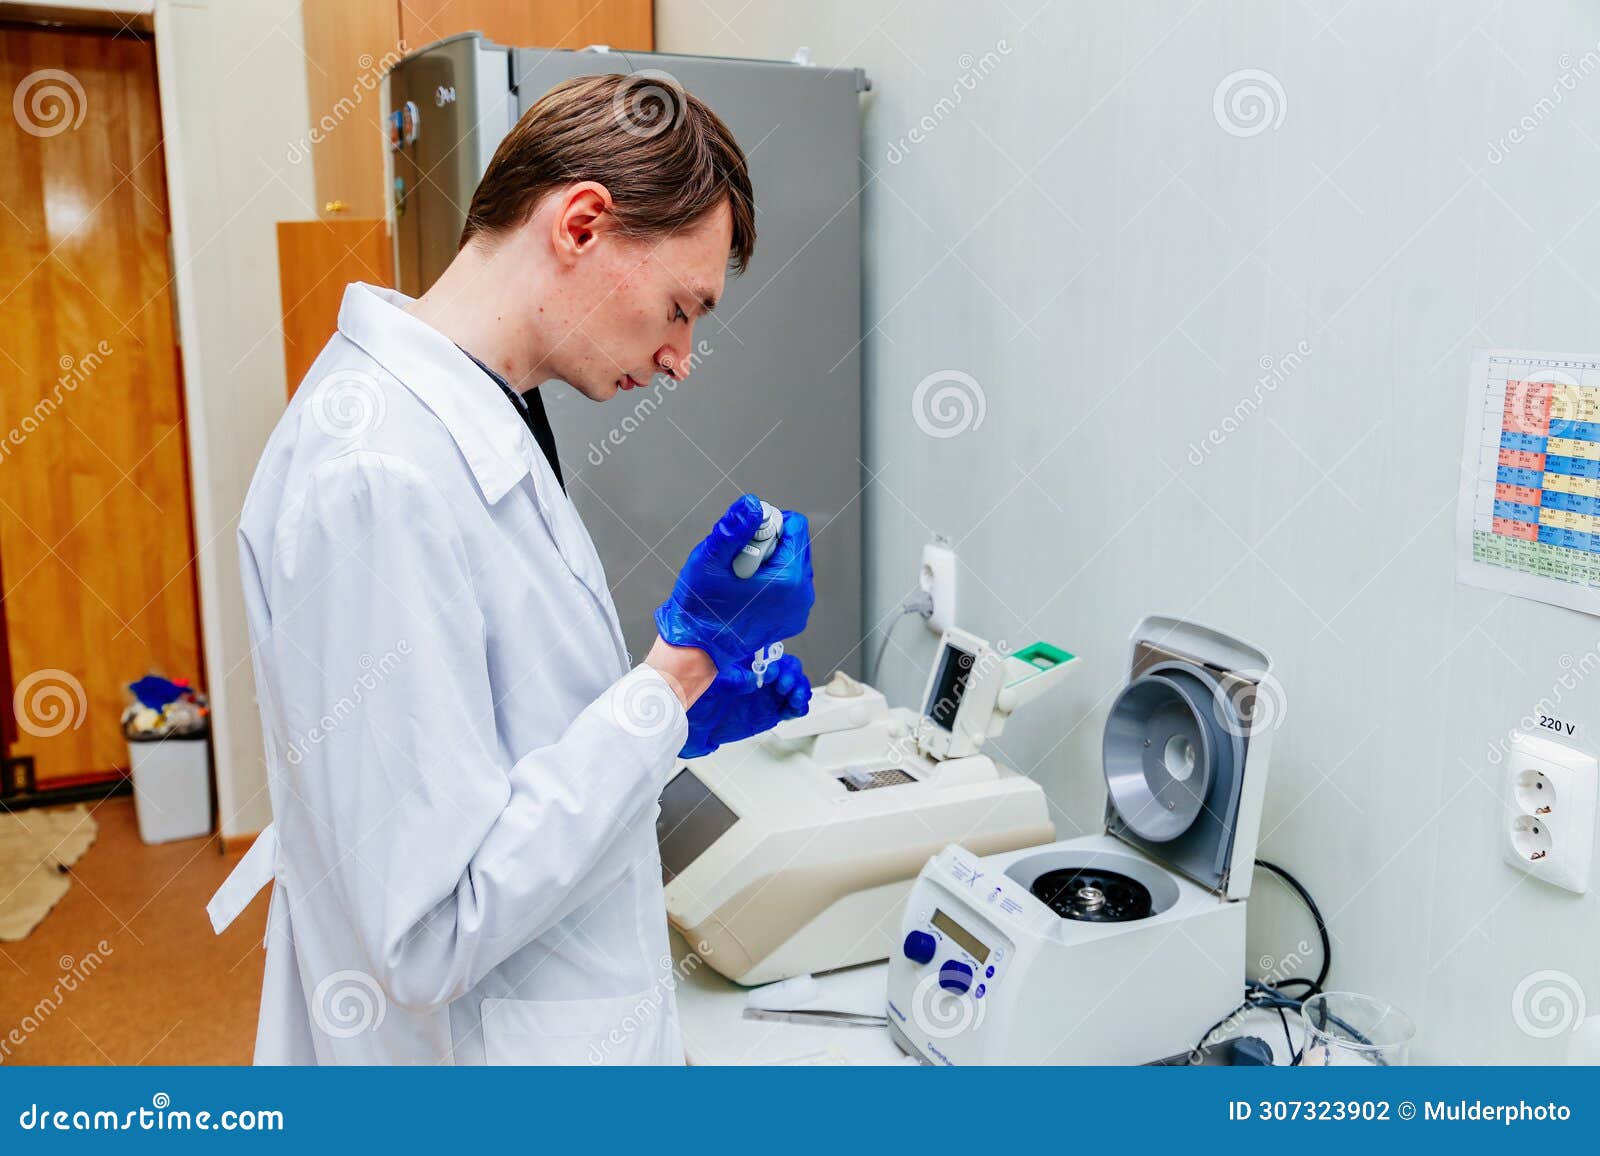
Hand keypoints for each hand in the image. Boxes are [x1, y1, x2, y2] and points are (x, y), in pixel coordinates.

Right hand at [655, 494, 814, 671]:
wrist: (697, 648)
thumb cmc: (701, 609)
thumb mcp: (710, 560)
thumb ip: (734, 528)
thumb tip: (753, 505)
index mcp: (789, 580)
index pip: (796, 526)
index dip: (768, 523)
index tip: (746, 539)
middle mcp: (801, 596)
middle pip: (795, 545)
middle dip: (768, 544)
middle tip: (739, 561)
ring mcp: (798, 611)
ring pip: (790, 564)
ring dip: (767, 562)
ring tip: (740, 579)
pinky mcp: (791, 619)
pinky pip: (787, 586)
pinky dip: (769, 581)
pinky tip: (746, 592)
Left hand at [680, 654, 810, 757]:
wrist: (696, 725)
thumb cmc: (700, 697)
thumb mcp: (712, 684)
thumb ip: (732, 681)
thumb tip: (751, 679)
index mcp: (747, 662)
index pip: (770, 654)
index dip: (775, 662)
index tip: (769, 673)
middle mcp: (761, 676)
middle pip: (787, 668)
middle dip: (791, 675)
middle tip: (783, 686)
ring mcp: (767, 694)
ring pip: (794, 685)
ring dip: (799, 689)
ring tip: (794, 698)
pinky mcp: (771, 712)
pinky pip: (791, 707)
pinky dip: (799, 706)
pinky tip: (796, 708)